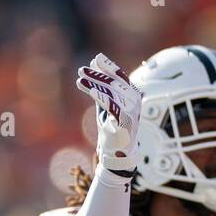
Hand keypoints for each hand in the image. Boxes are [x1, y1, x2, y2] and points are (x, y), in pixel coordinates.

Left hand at [76, 53, 141, 171]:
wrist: (116, 156)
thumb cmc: (111, 132)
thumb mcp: (106, 109)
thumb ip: (102, 92)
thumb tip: (95, 73)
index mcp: (132, 97)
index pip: (121, 77)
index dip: (109, 67)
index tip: (96, 59)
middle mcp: (135, 102)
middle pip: (115, 82)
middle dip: (98, 74)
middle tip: (82, 70)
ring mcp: (132, 111)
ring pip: (112, 91)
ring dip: (95, 83)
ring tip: (80, 78)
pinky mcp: (125, 121)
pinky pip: (111, 104)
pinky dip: (98, 94)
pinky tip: (87, 89)